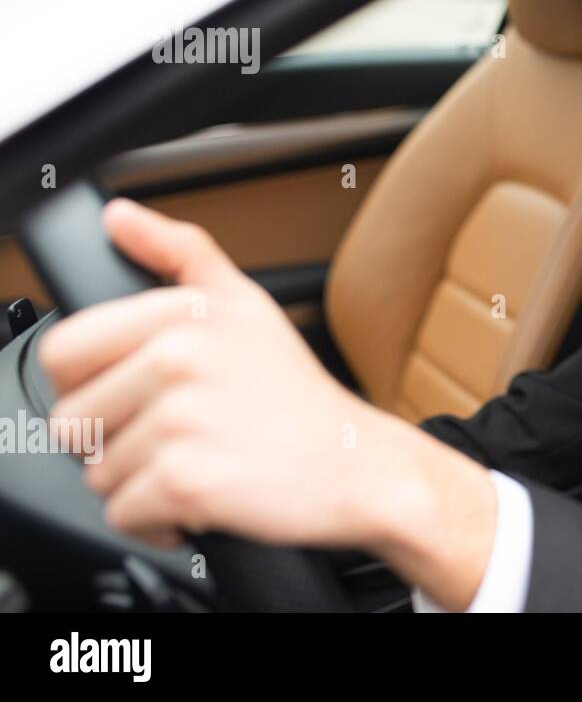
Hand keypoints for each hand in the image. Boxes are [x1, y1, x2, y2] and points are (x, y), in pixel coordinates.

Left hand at [38, 199, 495, 607]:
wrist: (358, 465)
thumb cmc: (298, 395)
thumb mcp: (247, 305)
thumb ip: (178, 252)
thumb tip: (117, 216)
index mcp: (183, 315)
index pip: (66, 351)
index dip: (90, 384)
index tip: (133, 396)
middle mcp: (178, 360)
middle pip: (73, 419)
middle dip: (115, 440)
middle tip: (177, 436)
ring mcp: (180, 421)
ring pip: (98, 471)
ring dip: (141, 483)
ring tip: (200, 463)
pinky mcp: (185, 481)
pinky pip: (124, 512)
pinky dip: (156, 522)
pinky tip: (200, 501)